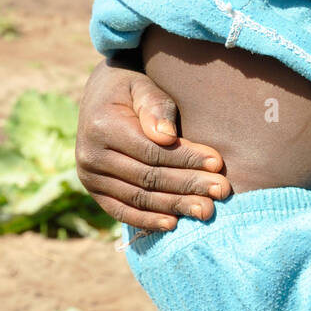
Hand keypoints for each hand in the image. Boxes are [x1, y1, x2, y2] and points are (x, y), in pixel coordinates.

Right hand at [76, 59, 231, 230]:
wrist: (101, 94)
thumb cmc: (132, 87)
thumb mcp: (143, 86)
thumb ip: (155, 106)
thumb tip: (166, 137)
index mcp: (102, 127)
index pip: (152, 151)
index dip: (186, 159)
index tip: (218, 163)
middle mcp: (90, 155)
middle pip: (148, 178)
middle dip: (188, 186)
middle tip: (221, 191)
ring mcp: (89, 177)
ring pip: (138, 197)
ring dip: (175, 206)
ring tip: (207, 210)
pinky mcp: (93, 190)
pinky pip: (121, 210)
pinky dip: (147, 220)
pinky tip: (174, 224)